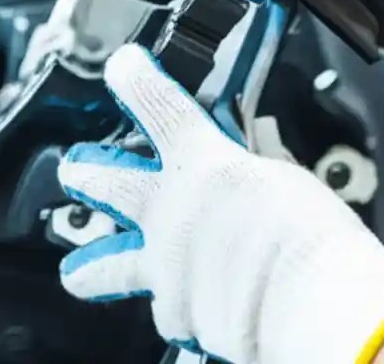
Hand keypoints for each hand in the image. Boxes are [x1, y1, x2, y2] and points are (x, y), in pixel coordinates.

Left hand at [57, 44, 383, 363]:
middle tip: (75, 169)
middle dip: (82, 171)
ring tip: (77, 274)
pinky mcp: (174, 317)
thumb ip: (260, 169)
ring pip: (104, 267)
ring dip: (91, 268)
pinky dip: (185, 311)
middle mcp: (168, 210)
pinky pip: (172, 313)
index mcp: (200, 161)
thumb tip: (259, 161)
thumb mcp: (286, 181)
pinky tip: (200, 313)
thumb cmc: (307, 238)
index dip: (133, 78)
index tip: (122, 67)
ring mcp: (163, 266)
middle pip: (101, 179)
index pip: (154, 101)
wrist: (305, 303)